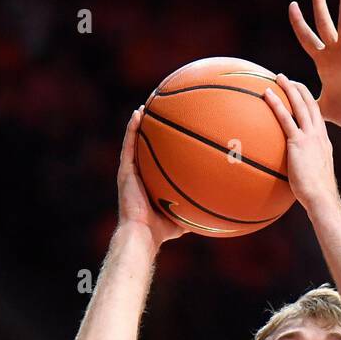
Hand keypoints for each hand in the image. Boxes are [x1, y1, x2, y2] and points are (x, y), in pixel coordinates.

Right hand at [117, 108, 188, 247]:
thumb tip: (215, 211)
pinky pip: (128, 145)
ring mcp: (131, 171)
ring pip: (134, 141)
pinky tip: (138, 114)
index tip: (172, 131)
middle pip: (145, 147)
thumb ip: (195, 210)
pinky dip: (132, 129)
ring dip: (139, 123)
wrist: (143, 234)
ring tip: (147, 105)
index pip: (156, 160)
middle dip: (151, 130)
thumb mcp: (183, 217)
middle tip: (160, 111)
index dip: (162, 146)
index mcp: (150, 182)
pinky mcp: (125, 171)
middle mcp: (139, 174)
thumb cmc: (161, 230)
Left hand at [264, 75, 337, 212]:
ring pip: (300, 105)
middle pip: (311, 105)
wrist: (321, 197)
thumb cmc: (316, 194)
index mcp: (323, 142)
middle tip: (289, 80)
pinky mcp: (298, 142)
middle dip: (300, 89)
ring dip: (289, 88)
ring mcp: (310, 137)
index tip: (300, 94)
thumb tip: (293, 173)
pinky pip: (285, 118)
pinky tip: (266, 94)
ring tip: (278, 77)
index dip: (309, 103)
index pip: (317, 116)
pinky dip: (276, 104)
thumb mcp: (313, 176)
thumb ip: (304, 168)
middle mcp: (319, 135)